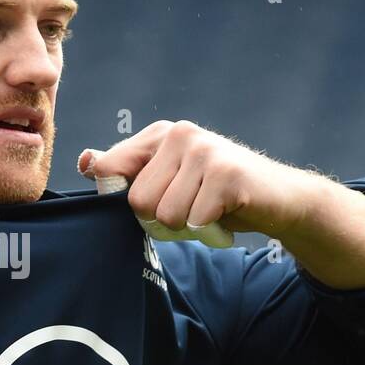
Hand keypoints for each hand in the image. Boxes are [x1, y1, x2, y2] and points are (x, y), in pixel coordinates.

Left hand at [78, 120, 315, 239]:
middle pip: (137, 201)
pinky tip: (226, 215)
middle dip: (160, 220)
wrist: (279, 199)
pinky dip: (209, 230)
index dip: (126, 200)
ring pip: (165, 214)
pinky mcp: (227, 174)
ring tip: (207, 213)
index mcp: (159, 134)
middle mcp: (180, 134)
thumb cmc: (216, 194)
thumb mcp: (168, 180)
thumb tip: (85, 161)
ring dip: (186, 228)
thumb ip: (128, 172)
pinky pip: (194, 221)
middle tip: (189, 212)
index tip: (156, 201)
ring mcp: (205, 151)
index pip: (110, 171)